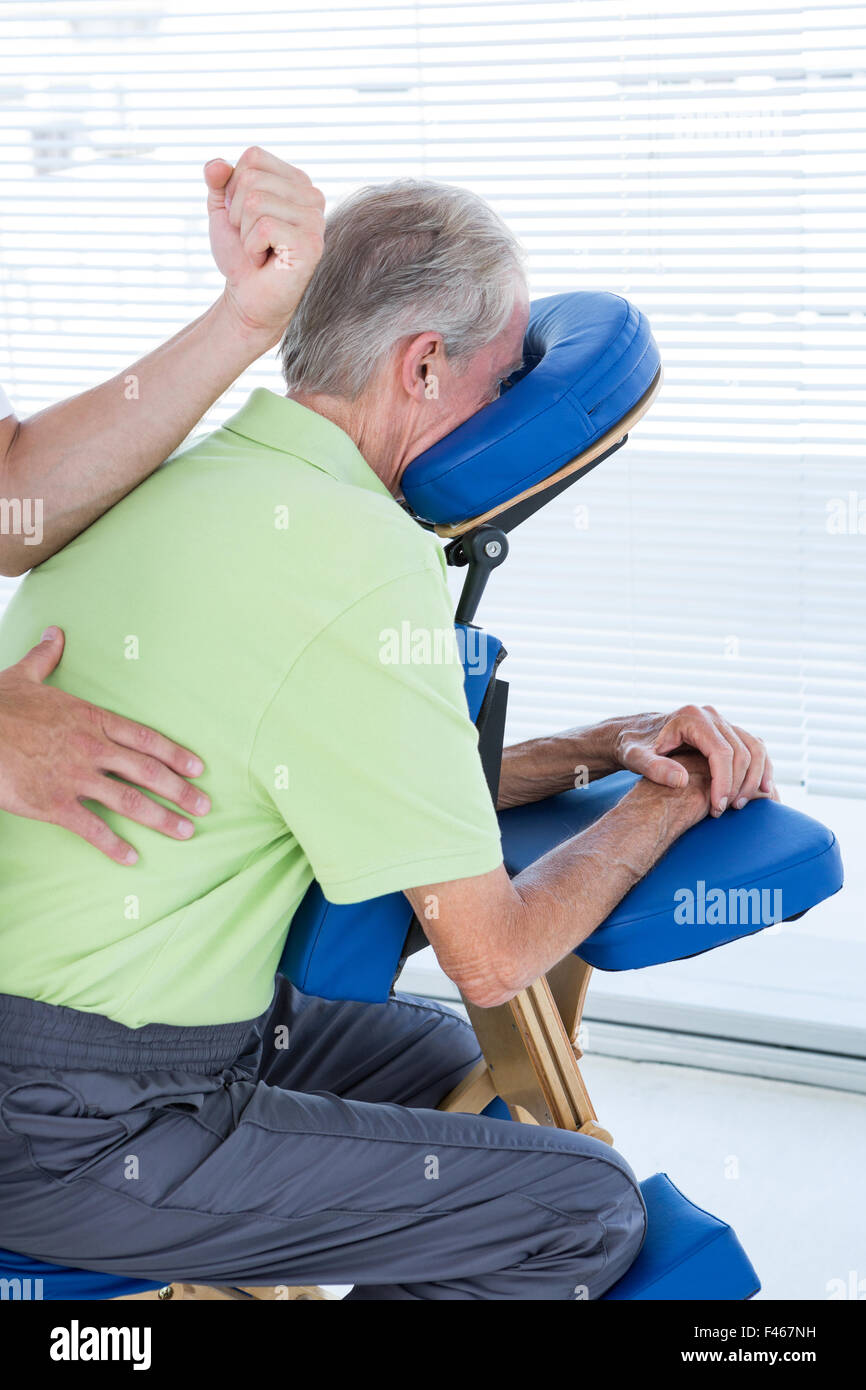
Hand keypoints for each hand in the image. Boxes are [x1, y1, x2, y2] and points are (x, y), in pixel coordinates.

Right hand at [0, 628, 209, 864]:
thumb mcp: (25, 676)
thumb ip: (46, 657)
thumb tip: (54, 633)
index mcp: (91, 719)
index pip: (146, 738)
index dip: (175, 754)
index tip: (198, 769)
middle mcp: (92, 748)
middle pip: (148, 772)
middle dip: (181, 791)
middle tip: (205, 806)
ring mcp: (75, 777)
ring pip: (129, 801)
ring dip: (162, 818)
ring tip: (185, 832)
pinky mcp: (54, 803)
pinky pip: (92, 828)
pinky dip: (113, 845)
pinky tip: (131, 858)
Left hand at [205, 146, 324, 344]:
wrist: (247, 299)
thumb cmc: (240, 256)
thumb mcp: (223, 211)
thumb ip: (219, 182)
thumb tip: (215, 164)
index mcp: (296, 181)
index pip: (253, 157)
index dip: (234, 188)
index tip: (245, 218)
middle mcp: (312, 195)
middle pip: (251, 178)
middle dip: (237, 213)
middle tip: (252, 239)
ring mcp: (315, 220)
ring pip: (255, 201)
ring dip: (245, 233)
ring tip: (260, 251)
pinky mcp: (312, 244)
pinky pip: (264, 226)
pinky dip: (252, 248)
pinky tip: (266, 261)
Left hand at [612, 705, 776, 817]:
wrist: (635, 733)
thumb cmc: (634, 747)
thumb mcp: (636, 758)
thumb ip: (655, 769)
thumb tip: (682, 780)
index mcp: (692, 719)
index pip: (721, 752)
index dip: (724, 782)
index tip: (717, 807)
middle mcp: (711, 716)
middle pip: (742, 751)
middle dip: (739, 784)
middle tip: (725, 811)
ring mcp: (722, 722)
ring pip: (755, 748)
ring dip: (754, 778)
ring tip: (739, 805)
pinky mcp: (727, 731)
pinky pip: (754, 747)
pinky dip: (761, 768)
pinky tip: (761, 790)